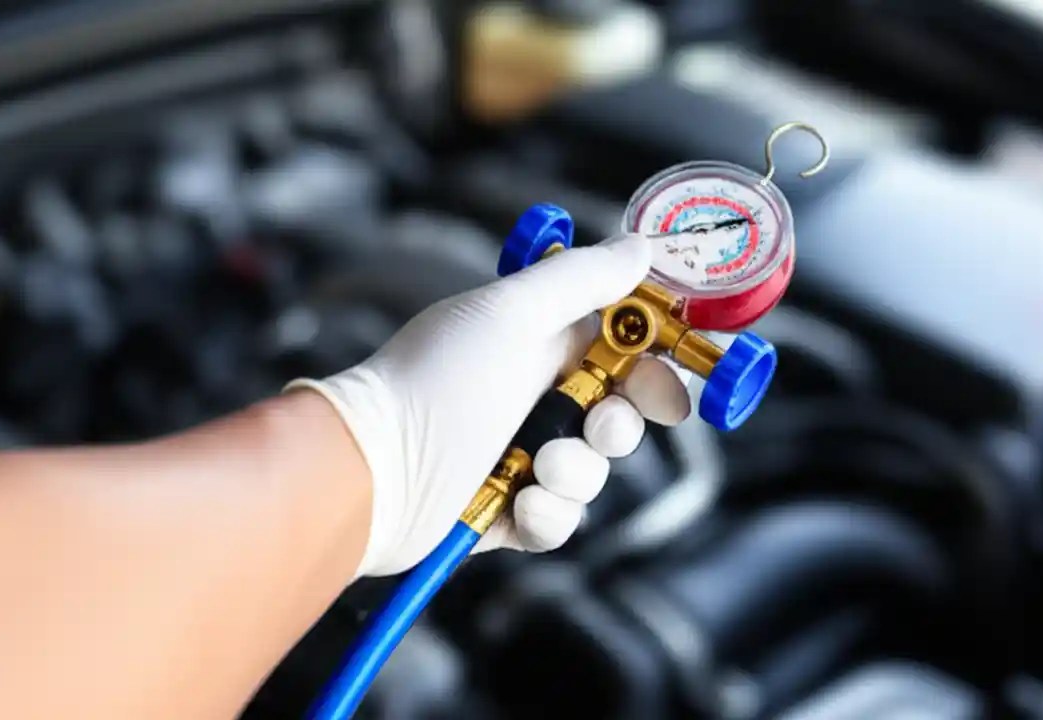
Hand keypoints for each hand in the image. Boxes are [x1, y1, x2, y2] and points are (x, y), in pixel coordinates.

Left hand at [288, 233, 689, 576]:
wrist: (372, 471)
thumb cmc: (436, 382)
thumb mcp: (510, 313)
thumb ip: (581, 278)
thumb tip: (639, 245)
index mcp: (536, 342)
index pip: (620, 352)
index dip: (652, 372)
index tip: (671, 395)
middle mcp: (530, 397)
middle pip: (618, 416)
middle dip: (617, 427)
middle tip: (596, 426)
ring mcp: (518, 456)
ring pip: (592, 472)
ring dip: (575, 473)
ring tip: (535, 469)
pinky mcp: (504, 511)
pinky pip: (558, 520)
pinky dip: (546, 515)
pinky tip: (517, 507)